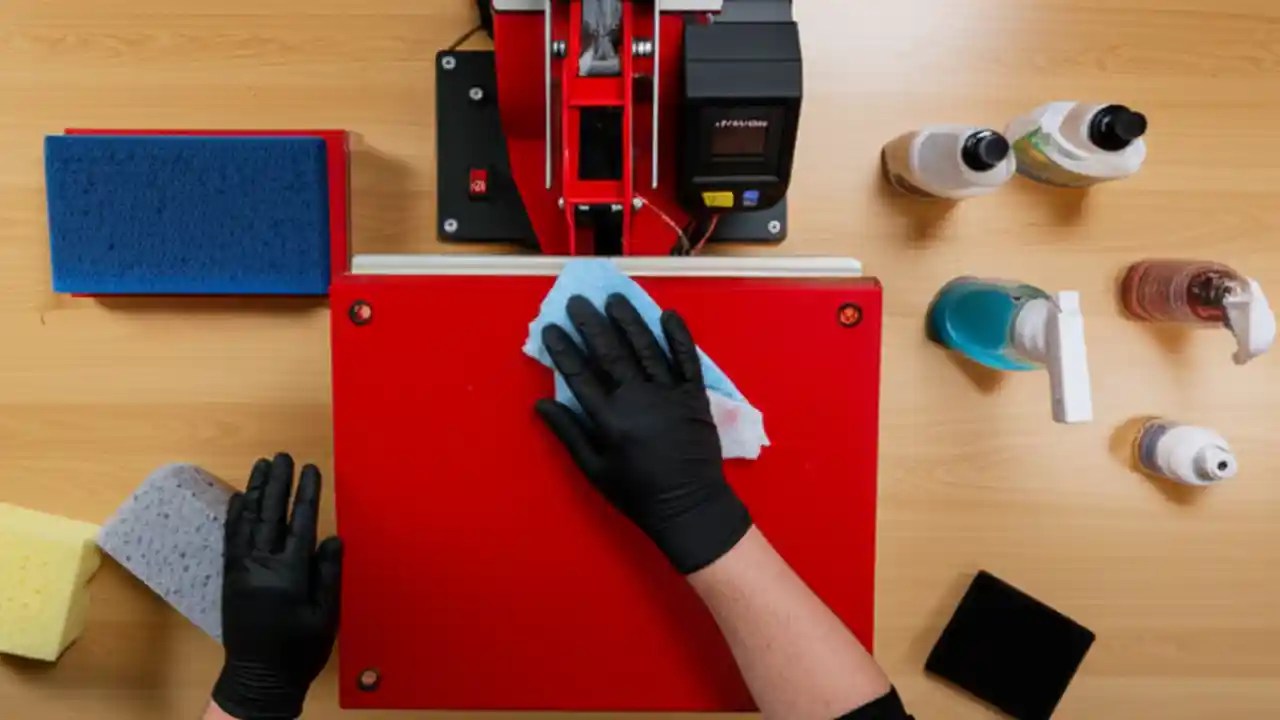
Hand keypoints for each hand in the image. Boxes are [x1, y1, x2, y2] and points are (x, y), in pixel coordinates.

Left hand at [213, 453, 342, 719]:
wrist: (259, 678)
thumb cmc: (300, 650)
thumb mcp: (326, 616)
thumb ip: (328, 575)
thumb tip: (332, 537)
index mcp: (290, 574)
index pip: (301, 523)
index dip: (306, 493)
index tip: (310, 469)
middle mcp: (262, 565)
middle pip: (270, 514)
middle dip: (277, 483)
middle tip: (282, 456)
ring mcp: (242, 569)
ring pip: (247, 521)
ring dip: (254, 491)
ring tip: (262, 466)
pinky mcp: (230, 576)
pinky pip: (230, 538)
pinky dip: (234, 515)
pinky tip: (238, 498)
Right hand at [536, 294, 751, 573]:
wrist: (689, 506)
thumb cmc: (636, 492)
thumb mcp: (594, 469)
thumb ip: (569, 433)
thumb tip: (540, 405)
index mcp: (610, 418)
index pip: (580, 374)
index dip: (563, 349)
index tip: (550, 328)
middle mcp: (638, 398)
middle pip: (611, 352)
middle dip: (592, 324)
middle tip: (578, 301)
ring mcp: (670, 393)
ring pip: (646, 348)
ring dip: (629, 320)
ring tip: (614, 298)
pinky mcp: (695, 395)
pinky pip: (687, 358)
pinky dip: (678, 335)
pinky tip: (667, 314)